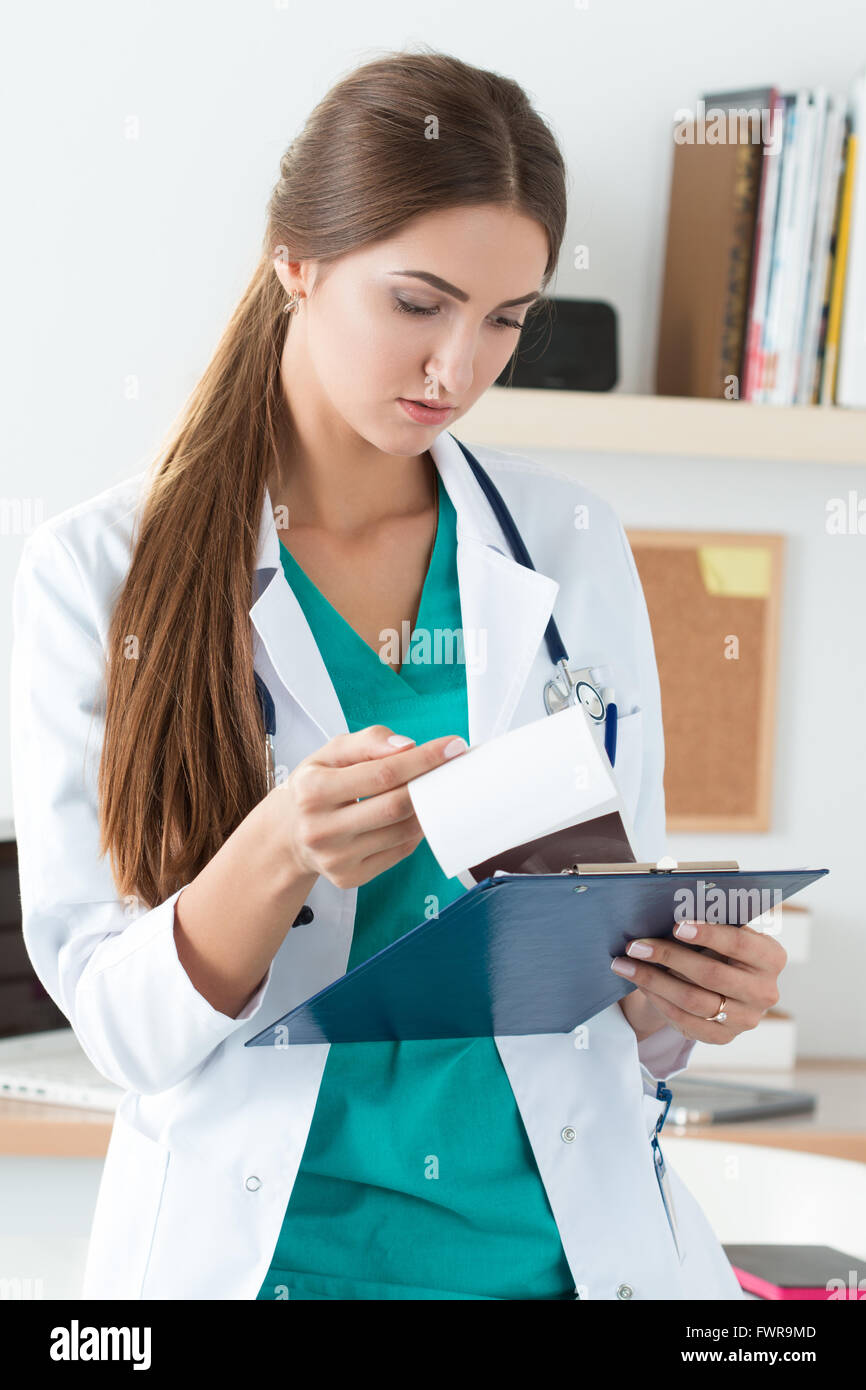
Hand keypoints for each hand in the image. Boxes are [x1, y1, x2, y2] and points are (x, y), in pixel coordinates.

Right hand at [266, 724, 467, 889]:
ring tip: (434, 791)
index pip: (382, 773)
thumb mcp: (330, 754)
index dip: (423, 759)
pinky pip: (398, 852)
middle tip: (453, 769)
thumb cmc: (316, 786)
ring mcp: (335, 858)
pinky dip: (414, 832)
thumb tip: (406, 746)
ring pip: (402, 831)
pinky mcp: (349, 878)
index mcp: (313, 790)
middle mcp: (321, 828)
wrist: (288, 834)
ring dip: (427, 809)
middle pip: (395, 805)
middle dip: (430, 784)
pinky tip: (414, 816)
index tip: (453, 747)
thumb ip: (367, 742)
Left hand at [610, 918, 786, 1044]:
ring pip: (693, 1000)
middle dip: (668, 956)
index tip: (677, 926)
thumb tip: (668, 906)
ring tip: (625, 964)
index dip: (708, 934)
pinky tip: (639, 983)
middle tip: (635, 945)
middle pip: (711, 975)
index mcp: (771, 957)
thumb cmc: (719, 946)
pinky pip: (685, 1020)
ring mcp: (746, 1019)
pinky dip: (658, 999)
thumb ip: (709, 921)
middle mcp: (765, 991)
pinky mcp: (724, 1037)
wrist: (721, 984)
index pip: (740, 944)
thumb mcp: (723, 930)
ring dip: (654, 980)